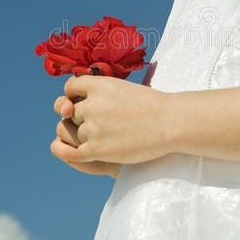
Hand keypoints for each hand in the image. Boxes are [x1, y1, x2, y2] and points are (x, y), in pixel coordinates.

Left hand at [50, 74, 171, 164]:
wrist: (170, 123)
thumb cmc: (152, 105)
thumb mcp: (123, 87)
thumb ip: (100, 91)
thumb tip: (78, 98)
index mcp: (99, 86)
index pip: (70, 87)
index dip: (72, 95)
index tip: (78, 101)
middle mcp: (91, 105)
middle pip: (70, 113)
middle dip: (78, 117)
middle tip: (96, 123)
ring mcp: (93, 128)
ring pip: (74, 133)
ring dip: (84, 136)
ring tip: (105, 137)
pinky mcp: (97, 150)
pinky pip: (73, 153)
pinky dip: (69, 152)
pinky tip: (70, 150)